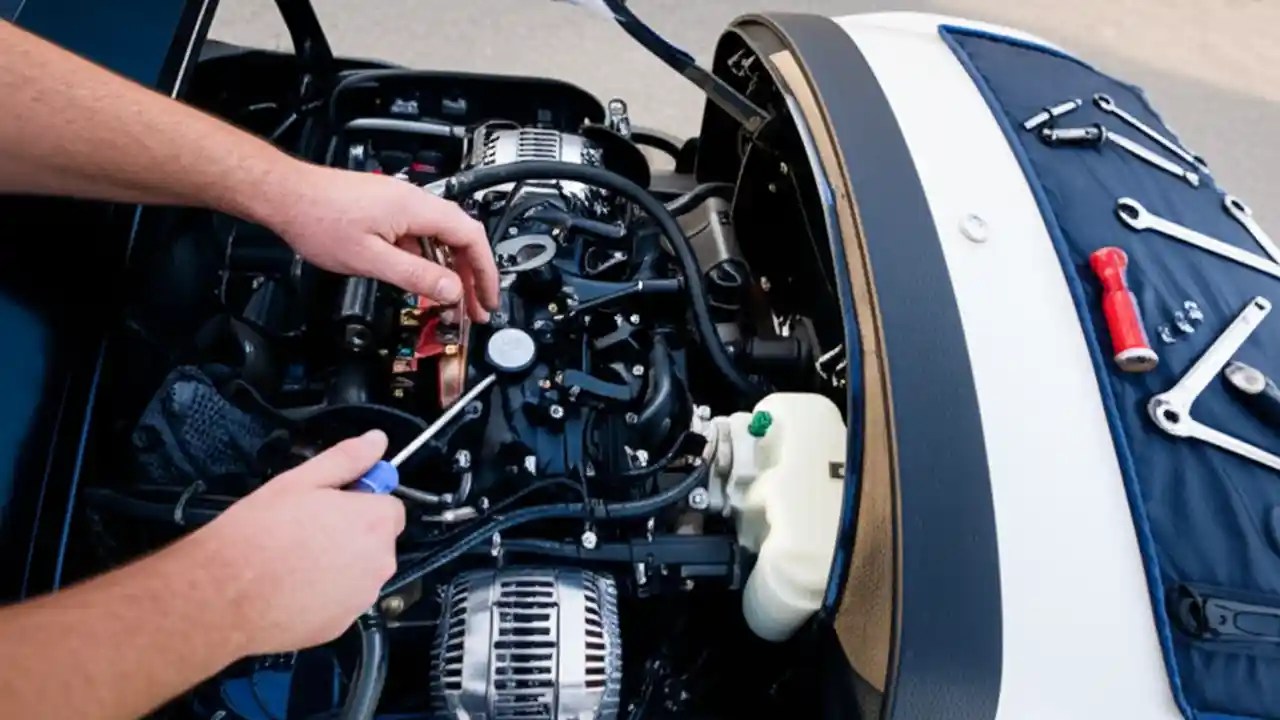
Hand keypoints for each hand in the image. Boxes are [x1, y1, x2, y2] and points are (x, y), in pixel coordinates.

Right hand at [186, 430, 404, 655]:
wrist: (222, 595)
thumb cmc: (259, 533)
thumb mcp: (300, 481)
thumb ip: (346, 459)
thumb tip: (376, 441)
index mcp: (375, 522)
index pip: (390, 506)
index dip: (362, 501)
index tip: (333, 504)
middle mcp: (380, 563)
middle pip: (378, 540)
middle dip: (353, 533)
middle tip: (307, 529)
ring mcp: (362, 598)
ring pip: (360, 572)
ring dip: (340, 564)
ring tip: (295, 559)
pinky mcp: (342, 625)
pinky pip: (342, 601)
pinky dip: (325, 594)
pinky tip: (292, 588)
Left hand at [263, 163, 499, 322]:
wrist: (285, 195)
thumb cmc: (318, 219)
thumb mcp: (370, 259)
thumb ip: (415, 277)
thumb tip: (450, 291)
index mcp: (416, 209)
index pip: (470, 238)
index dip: (485, 271)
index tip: (487, 298)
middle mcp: (413, 201)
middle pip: (460, 238)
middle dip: (472, 275)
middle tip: (474, 307)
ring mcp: (400, 204)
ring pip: (440, 238)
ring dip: (450, 269)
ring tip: (452, 299)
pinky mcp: (386, 209)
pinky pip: (420, 235)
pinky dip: (429, 260)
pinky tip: (423, 279)